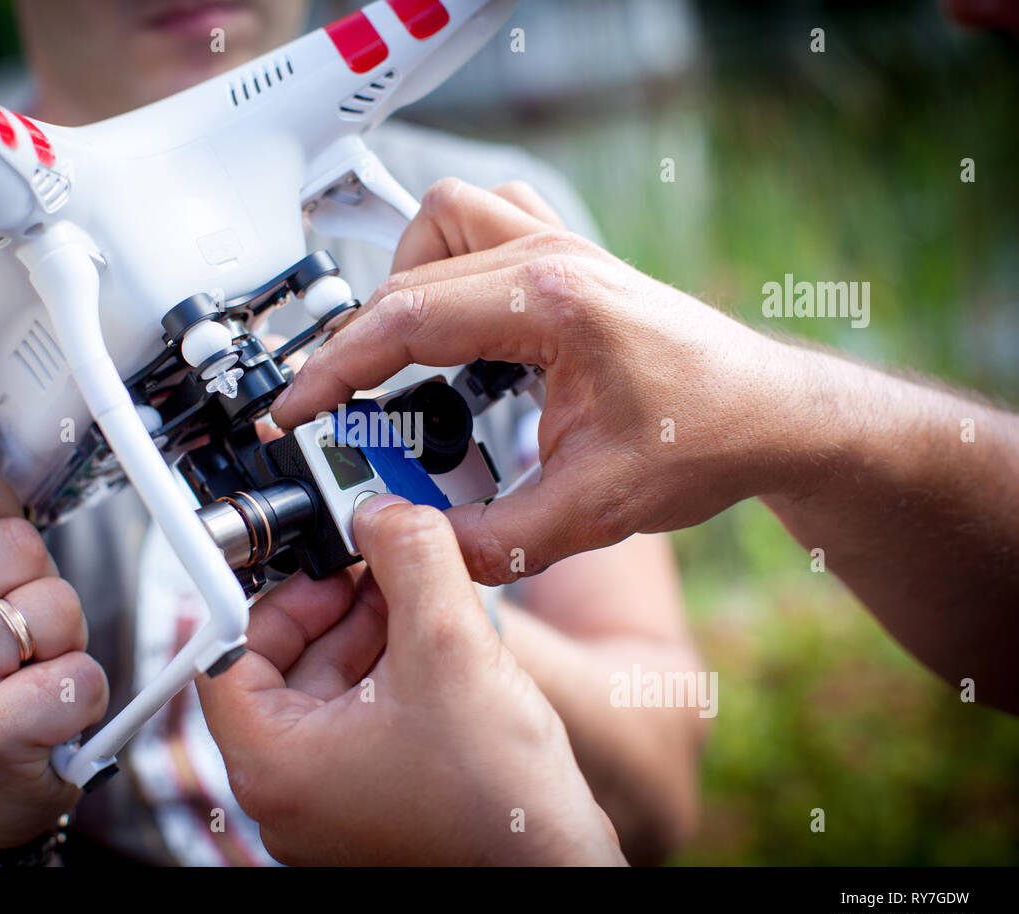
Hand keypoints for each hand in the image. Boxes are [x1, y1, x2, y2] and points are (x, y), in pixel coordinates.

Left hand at [196, 494, 625, 864]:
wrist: (554, 865)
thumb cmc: (496, 803)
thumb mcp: (448, 643)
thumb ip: (410, 557)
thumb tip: (384, 513)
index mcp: (274, 765)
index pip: (227, 653)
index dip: (270, 592)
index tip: (307, 562)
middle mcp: (289, 790)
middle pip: (281, 665)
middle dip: (333, 602)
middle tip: (375, 564)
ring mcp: (328, 798)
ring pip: (325, 688)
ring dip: (366, 630)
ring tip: (416, 595)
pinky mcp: (369, 797)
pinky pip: (357, 717)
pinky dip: (386, 670)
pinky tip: (431, 639)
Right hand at [271, 178, 811, 583]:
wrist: (772, 413)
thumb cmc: (706, 442)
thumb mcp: (589, 511)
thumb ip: (490, 540)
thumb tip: (409, 542)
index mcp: (552, 304)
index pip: (404, 319)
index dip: (332, 369)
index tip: (292, 409)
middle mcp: (552, 257)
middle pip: (409, 274)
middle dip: (357, 341)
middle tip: (340, 407)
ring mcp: (562, 247)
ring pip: (444, 219)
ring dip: (406, 282)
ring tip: (403, 356)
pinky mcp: (568, 257)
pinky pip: (486, 221)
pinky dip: (450, 262)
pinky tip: (458, 327)